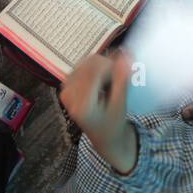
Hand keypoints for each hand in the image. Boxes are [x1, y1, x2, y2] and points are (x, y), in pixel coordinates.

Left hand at [60, 52, 137, 174]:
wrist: (103, 136)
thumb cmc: (113, 124)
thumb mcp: (120, 105)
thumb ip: (122, 81)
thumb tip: (126, 55)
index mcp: (81, 105)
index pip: (95, 72)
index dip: (112, 64)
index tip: (127, 67)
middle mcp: (68, 95)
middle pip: (90, 64)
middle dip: (108, 65)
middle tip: (121, 76)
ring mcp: (65, 89)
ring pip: (86, 62)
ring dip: (102, 66)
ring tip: (111, 81)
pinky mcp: (66, 85)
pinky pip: (82, 66)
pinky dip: (95, 68)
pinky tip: (102, 80)